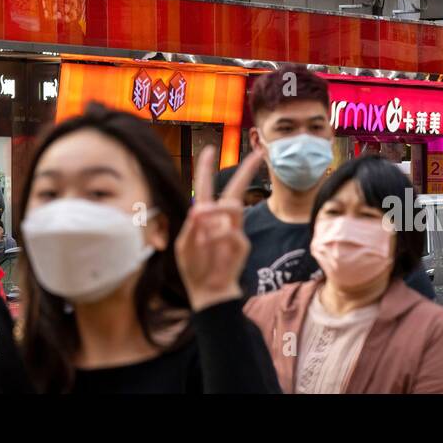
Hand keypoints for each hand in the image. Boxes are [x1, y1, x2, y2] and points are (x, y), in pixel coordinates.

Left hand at [174, 146, 265, 311]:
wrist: (208, 292)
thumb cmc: (194, 268)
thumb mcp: (184, 246)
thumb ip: (191, 228)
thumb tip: (198, 209)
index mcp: (203, 216)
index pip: (205, 187)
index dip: (206, 168)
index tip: (210, 149)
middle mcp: (220, 219)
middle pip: (235, 190)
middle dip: (246, 171)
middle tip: (259, 153)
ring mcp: (233, 230)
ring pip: (232, 207)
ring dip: (213, 210)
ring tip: (199, 219)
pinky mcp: (241, 243)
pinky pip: (230, 232)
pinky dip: (216, 237)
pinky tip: (209, 248)